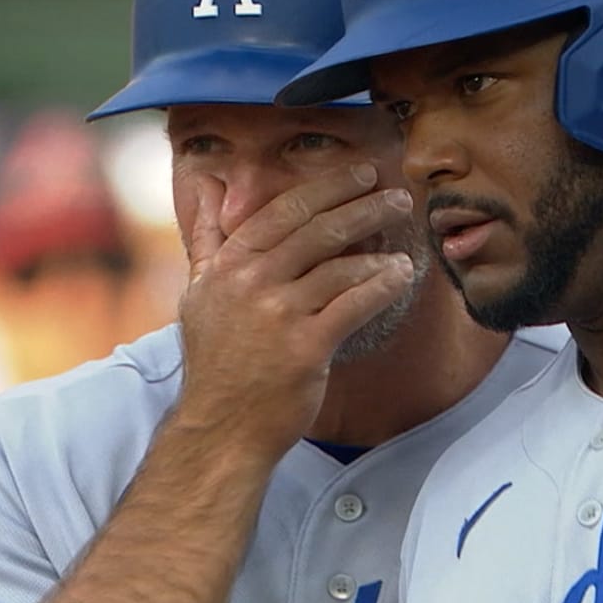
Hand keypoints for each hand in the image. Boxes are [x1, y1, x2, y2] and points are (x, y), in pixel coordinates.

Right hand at [173, 163, 415, 449]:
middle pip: (317, 230)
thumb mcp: (198, 292)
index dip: (326, 188)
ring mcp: (276, 314)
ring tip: (404, 247)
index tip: (360, 175)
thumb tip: (208, 185)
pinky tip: (401, 276)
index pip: (282, 210)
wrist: (220, 427)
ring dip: (378, 252)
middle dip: (363, 207)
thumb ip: (208, 238)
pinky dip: (383, 285)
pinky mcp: (304, 348)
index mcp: (227, 265)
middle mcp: (248, 282)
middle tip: (397, 196)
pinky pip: (354, 304)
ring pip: (340, 266)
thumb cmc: (216, 361)